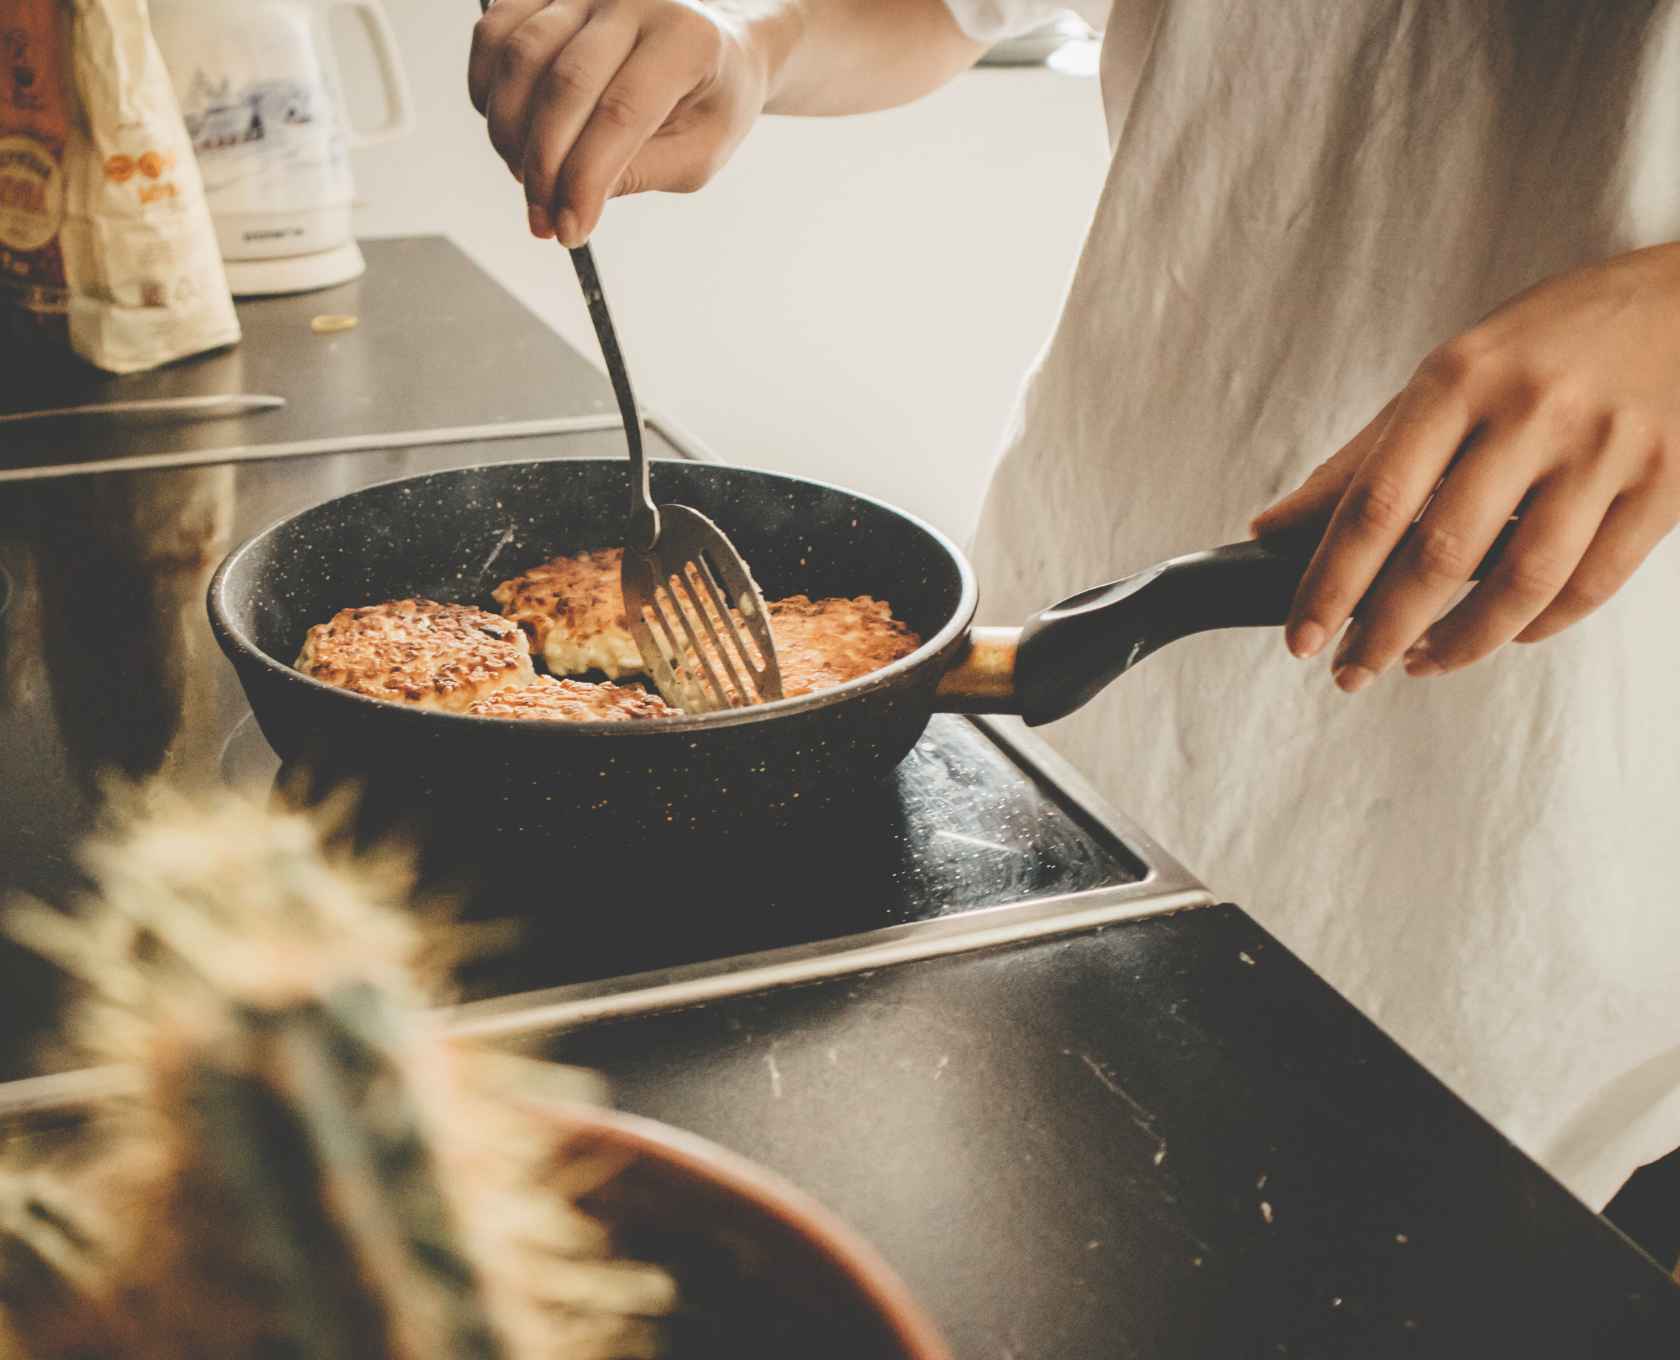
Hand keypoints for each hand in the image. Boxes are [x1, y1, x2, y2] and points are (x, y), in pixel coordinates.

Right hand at [468, 0, 777, 245]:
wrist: (716, 44)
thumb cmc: (711, 102)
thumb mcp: (699, 153)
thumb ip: (642, 172)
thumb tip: (572, 198)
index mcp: (686, 40)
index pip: (621, 113)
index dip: (586, 179)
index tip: (570, 230)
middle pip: (564, 85)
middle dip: (544, 167)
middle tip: (543, 219)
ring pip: (521, 57)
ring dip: (510, 133)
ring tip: (527, 178)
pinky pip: (494, 34)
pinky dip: (488, 91)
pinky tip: (509, 132)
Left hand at [1251, 244, 1679, 691]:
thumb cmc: (1552, 341)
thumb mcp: (1451, 374)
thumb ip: (1364, 457)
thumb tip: (1270, 531)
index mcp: (1461, 378)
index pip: (1376, 502)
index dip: (1331, 581)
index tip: (1301, 637)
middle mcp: (1533, 411)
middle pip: (1442, 552)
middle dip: (1384, 629)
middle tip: (1350, 672)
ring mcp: (1607, 450)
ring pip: (1522, 583)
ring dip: (1460, 642)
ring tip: (1418, 662)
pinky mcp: (1669, 484)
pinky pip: (1592, 583)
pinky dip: (1539, 625)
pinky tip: (1502, 636)